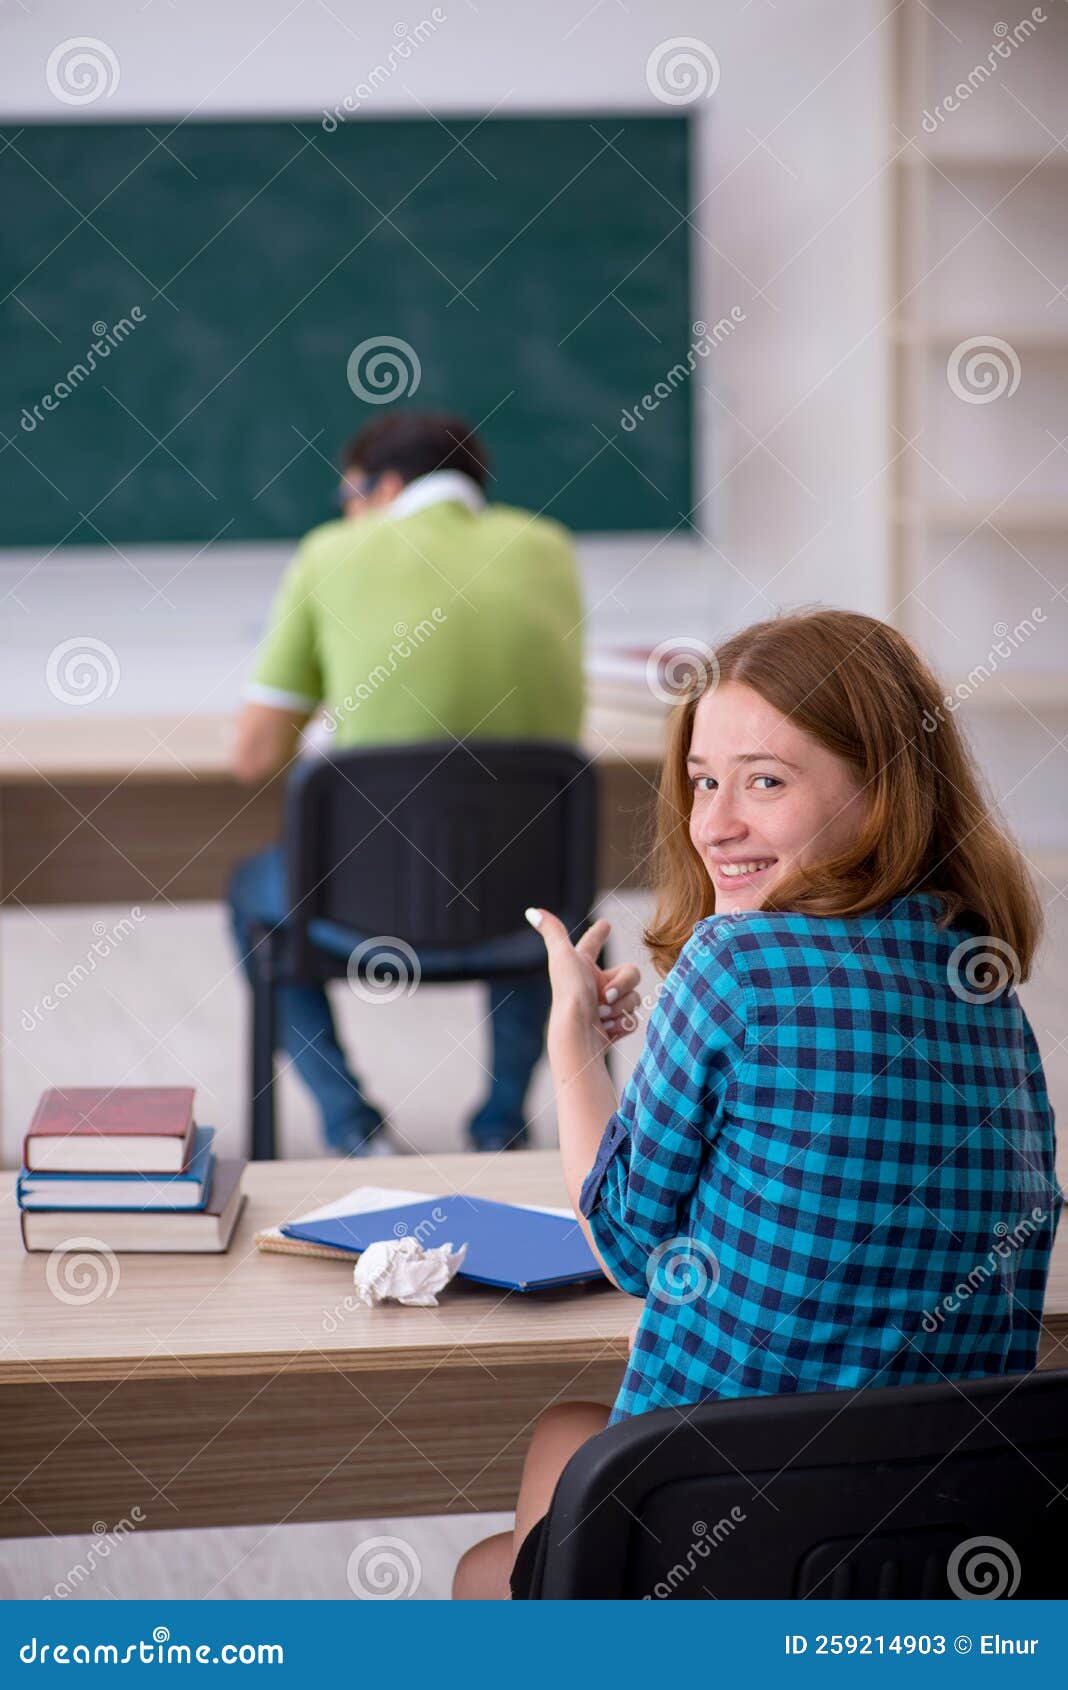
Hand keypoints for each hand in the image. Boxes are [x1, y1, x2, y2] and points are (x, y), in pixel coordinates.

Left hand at [525, 908, 641, 1054]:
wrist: (578, 1034)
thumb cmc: (569, 993)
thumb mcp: (562, 956)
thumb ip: (553, 931)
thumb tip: (531, 910)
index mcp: (583, 967)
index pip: (592, 943)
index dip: (598, 934)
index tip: (605, 925)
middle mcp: (594, 985)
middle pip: (631, 973)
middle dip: (623, 984)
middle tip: (605, 996)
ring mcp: (606, 1007)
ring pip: (634, 997)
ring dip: (620, 1006)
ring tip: (600, 1015)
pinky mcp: (615, 1027)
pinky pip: (633, 1019)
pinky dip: (622, 1024)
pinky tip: (606, 1029)